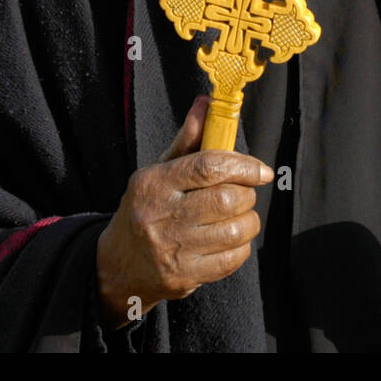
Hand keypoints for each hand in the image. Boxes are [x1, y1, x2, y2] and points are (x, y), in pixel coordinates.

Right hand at [95, 95, 272, 329]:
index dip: (243, 165)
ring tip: (238, 216)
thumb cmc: (146, 209)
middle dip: (246, 194)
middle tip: (242, 193)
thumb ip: (187, 140)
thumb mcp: (158, 171)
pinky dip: (241, 246)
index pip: (208, 167)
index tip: (261, 170)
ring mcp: (172, 249)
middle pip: (227, 199)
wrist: (119, 265)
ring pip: (235, 230)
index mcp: (154, 183)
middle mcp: (160, 215)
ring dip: (248, 221)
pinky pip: (233, 259)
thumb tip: (206, 104)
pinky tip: (230, 239)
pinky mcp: (184, 276)